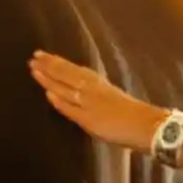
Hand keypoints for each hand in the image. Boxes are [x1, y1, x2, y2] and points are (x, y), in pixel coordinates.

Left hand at [28, 50, 164, 152]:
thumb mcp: (115, 98)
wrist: (148, 126)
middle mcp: (93, 90)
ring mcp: (89, 104)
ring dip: (49, 79)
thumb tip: (83, 95)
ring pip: (65, 88)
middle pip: (67, 74)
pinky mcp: (89, 119)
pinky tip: (47, 93)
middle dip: (49, 65)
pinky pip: (71, 109)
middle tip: (34, 57)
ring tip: (34, 70)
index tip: (43, 56)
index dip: (57, 63)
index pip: (74, 70)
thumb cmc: (137, 114)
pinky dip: (59, 101)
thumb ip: (98, 95)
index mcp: (100, 84)